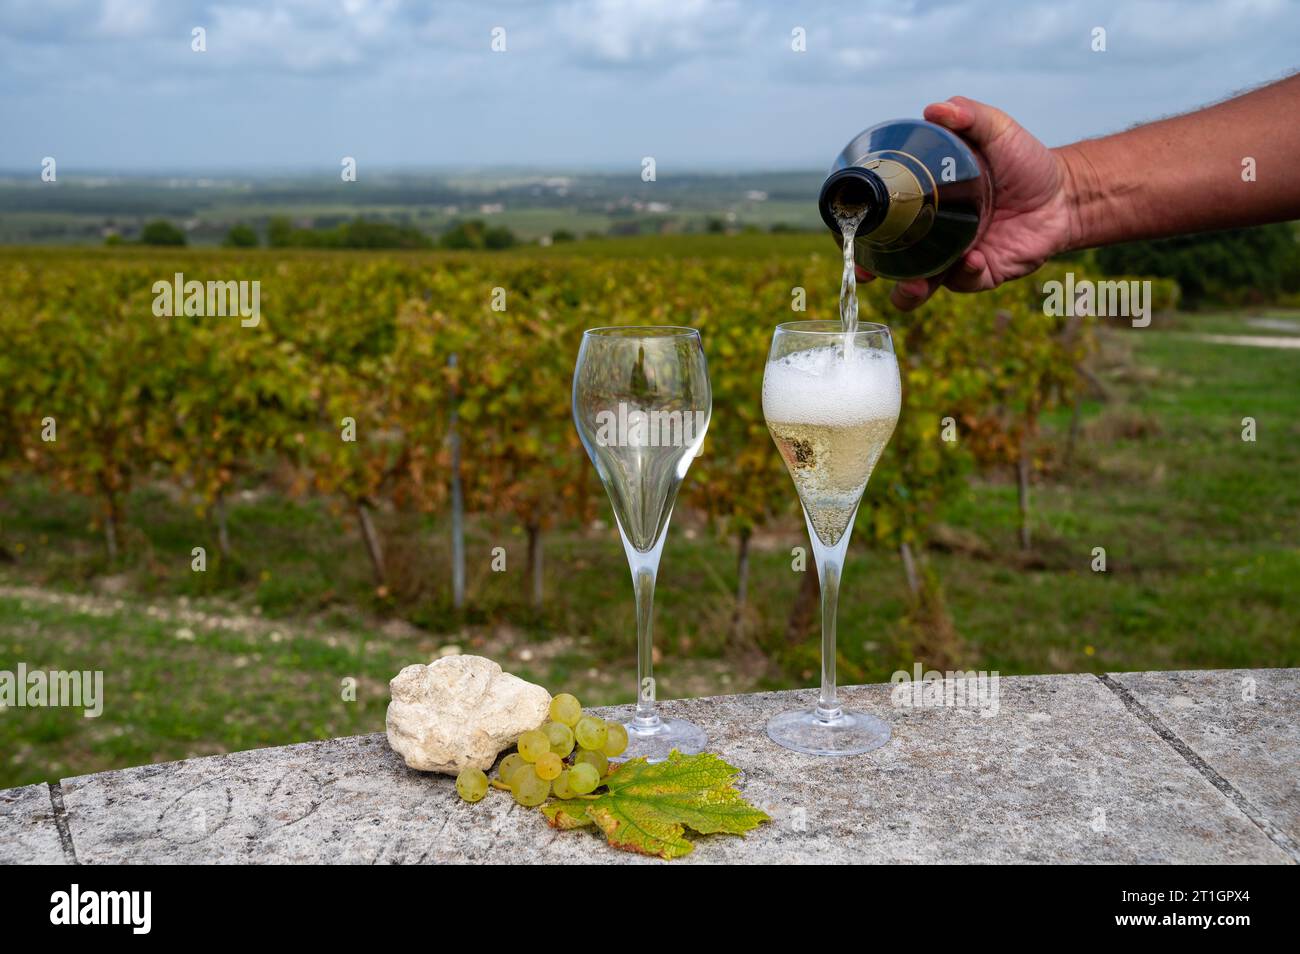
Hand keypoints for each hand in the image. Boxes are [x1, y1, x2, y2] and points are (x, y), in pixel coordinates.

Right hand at [868, 96, 1078, 310]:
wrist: (1066, 193)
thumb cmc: (1026, 162)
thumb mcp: (996, 131)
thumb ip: (968, 116)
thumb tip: (934, 108)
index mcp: (924, 204)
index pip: (881, 221)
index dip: (859, 232)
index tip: (848, 234)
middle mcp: (932, 236)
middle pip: (890, 262)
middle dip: (874, 273)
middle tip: (869, 273)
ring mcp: (954, 258)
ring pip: (919, 286)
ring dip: (910, 290)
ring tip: (916, 284)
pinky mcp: (981, 275)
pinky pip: (963, 283)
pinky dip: (964, 274)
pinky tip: (974, 259)